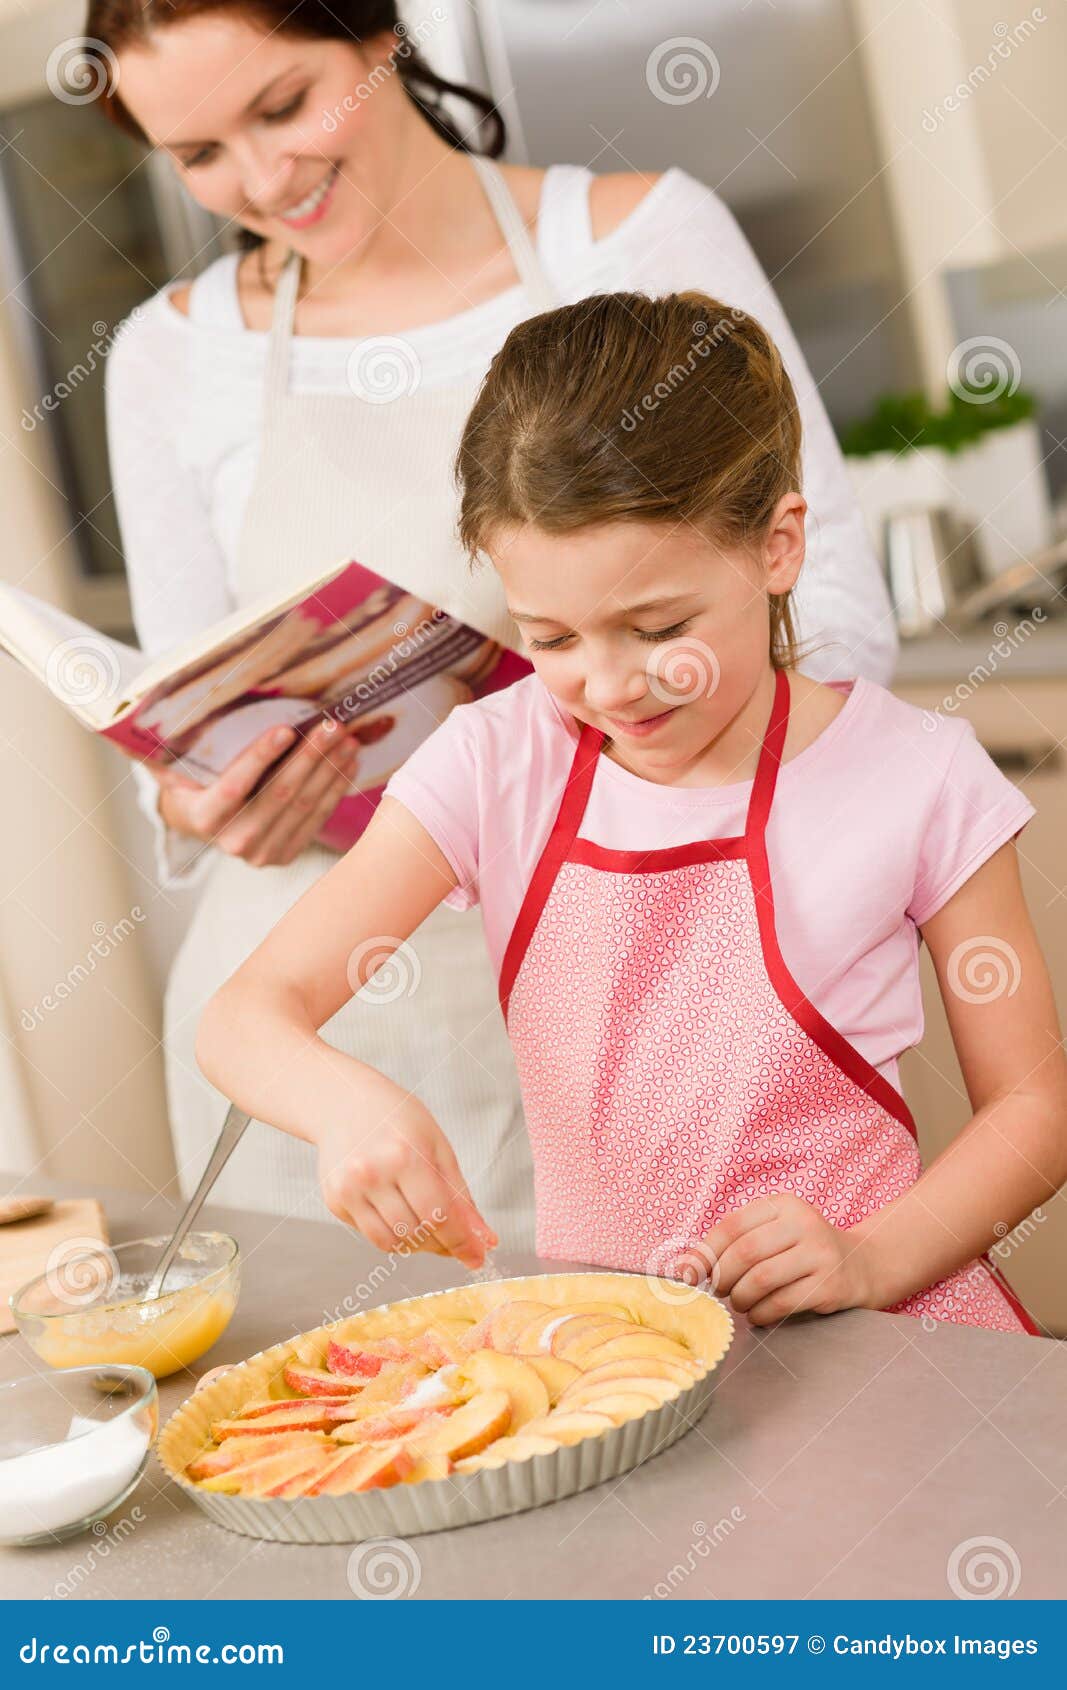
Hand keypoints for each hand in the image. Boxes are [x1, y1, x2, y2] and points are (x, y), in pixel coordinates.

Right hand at [149, 721, 359, 866]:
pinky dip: (337, 788)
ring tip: (347, 738)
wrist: (204, 821)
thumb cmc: (190, 780)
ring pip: (305, 806)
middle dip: (309, 758)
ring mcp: (264, 853)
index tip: (285, 729)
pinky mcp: (287, 854)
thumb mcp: (171, 762)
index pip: (234, 788)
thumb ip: (164, 743)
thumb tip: (136, 713)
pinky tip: (349, 761)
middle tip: (332, 725)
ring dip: (330, 770)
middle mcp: (234, 842)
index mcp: (202, 818)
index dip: (260, 758)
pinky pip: (319, 819)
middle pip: (279, 796)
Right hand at [316, 1092, 497, 1270]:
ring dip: (416, 1245)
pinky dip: (391, 1234)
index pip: (439, 1215)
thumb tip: (485, 1240)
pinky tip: (397, 1211)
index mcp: (405, 1155)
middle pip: (416, 1233)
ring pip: (391, 1244)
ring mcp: (348, 1189)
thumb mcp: (437, 1146)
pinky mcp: (334, 1200)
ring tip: (427, 1227)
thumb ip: (460, 1195)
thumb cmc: (397, 1118)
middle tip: (454, 1240)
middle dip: (441, 1244)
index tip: (476, 1257)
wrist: (343, 1101)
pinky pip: (370, 1235)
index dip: (461, 1241)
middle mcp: (372, 1174)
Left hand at [691, 1194, 877, 1324]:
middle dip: (723, 1278)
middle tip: (721, 1291)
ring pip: (761, 1279)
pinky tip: (758, 1315)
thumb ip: (734, 1244)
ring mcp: (820, 1253)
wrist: (861, 1265)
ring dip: (741, 1298)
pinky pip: (782, 1302)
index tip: (687, 1275)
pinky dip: (761, 1313)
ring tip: (740, 1302)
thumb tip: (684, 1269)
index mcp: (783, 1204)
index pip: (731, 1226)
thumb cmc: (802, 1251)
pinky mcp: (830, 1284)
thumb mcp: (773, 1233)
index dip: (704, 1253)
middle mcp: (804, 1223)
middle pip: (745, 1253)